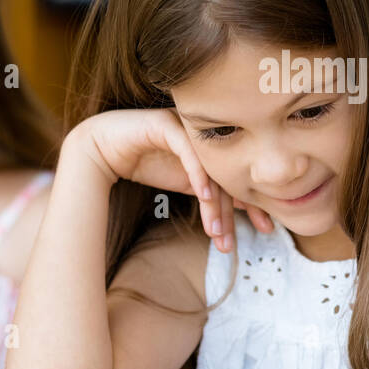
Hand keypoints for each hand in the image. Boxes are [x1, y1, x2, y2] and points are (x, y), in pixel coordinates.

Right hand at [75, 109, 274, 251]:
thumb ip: (211, 191)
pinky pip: (188, 152)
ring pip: (210, 168)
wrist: (102, 147)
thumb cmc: (145, 162)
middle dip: (230, 213)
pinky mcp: (166, 125)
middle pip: (227, 175)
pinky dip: (198, 174)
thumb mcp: (185, 182)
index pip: (239, 177)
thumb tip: (242, 208)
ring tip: (215, 232)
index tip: (267, 228)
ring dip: (213, 203)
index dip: (254, 204)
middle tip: (230, 243)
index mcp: (214, 149)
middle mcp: (205, 137)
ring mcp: (187, 128)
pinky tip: (204, 196)